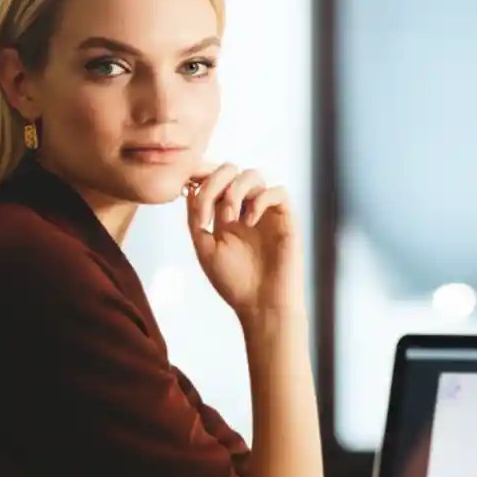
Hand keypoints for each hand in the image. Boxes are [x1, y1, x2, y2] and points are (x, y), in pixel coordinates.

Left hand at [185, 162, 304, 319]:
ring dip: (236, 191)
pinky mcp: (286, 219)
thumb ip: (196, 217)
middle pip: (232, 170)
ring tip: (231, 219)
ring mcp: (266, 212)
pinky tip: (249, 222)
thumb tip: (191, 187)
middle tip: (212, 213)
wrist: (262, 306)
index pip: (213, 179)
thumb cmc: (234, 283)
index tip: (192, 198)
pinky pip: (277, 192)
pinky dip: (260, 200)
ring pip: (254, 175)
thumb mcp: (205, 248)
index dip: (201, 178)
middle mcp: (245, 208)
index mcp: (225, 214)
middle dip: (217, 182)